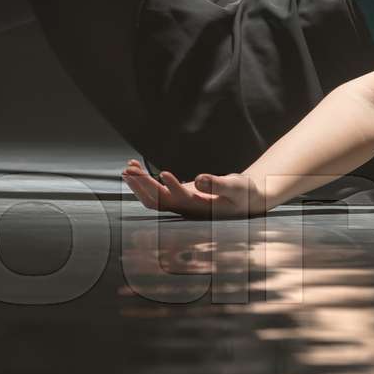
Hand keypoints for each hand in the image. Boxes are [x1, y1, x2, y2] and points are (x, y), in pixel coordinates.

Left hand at [120, 159, 265, 218]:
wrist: (244, 200)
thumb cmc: (243, 194)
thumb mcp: (236, 187)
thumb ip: (218, 184)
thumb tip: (199, 180)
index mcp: (199, 207)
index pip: (180, 199)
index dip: (171, 187)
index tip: (164, 172)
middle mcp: (185, 208)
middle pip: (158, 200)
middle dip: (143, 185)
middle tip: (130, 169)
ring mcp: (179, 203)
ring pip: (152, 198)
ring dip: (139, 184)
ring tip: (128, 167)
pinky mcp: (176, 196)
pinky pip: (154, 191)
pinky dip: (143, 180)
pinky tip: (135, 165)